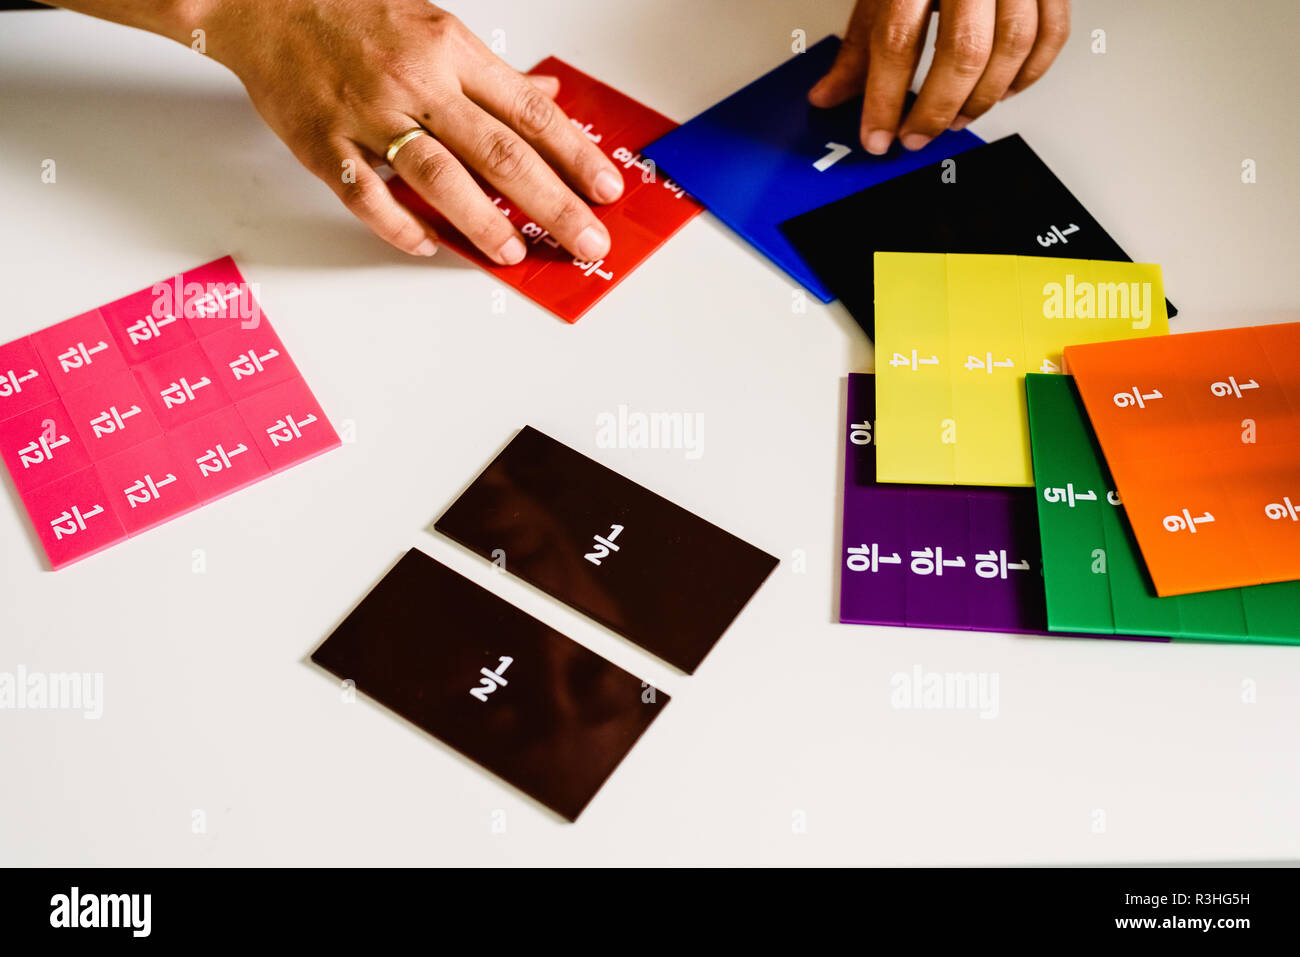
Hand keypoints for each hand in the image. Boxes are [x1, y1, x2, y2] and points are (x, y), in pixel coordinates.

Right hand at [206, 0, 624, 261]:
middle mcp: (416, 82)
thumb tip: (548, 99)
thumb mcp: (435, 27)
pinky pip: (368, 196)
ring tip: (515, 252)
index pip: (529, 112)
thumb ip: (492, 75)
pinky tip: (429, 244)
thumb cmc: (353, 15)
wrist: (263, 1)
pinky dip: (400, 226)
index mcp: (451, 50)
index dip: (575, 156)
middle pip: (499, 152)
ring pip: (440, 177)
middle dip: (553, 204)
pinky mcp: (323, 144)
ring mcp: (369, 115)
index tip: (606, 190)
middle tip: (587, 242)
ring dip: (484, 222)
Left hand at [809, 0, 1069, 154]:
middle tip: (916, 136)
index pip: (898, 41)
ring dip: (983, 98)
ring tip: (956, 120)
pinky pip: (1051, 32)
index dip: (885, 99)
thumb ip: (858, 45)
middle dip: (938, 109)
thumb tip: (829, 96)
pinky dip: (1029, 73)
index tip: (877, 138)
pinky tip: (1003, 91)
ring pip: (1012, 46)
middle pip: (963, 50)